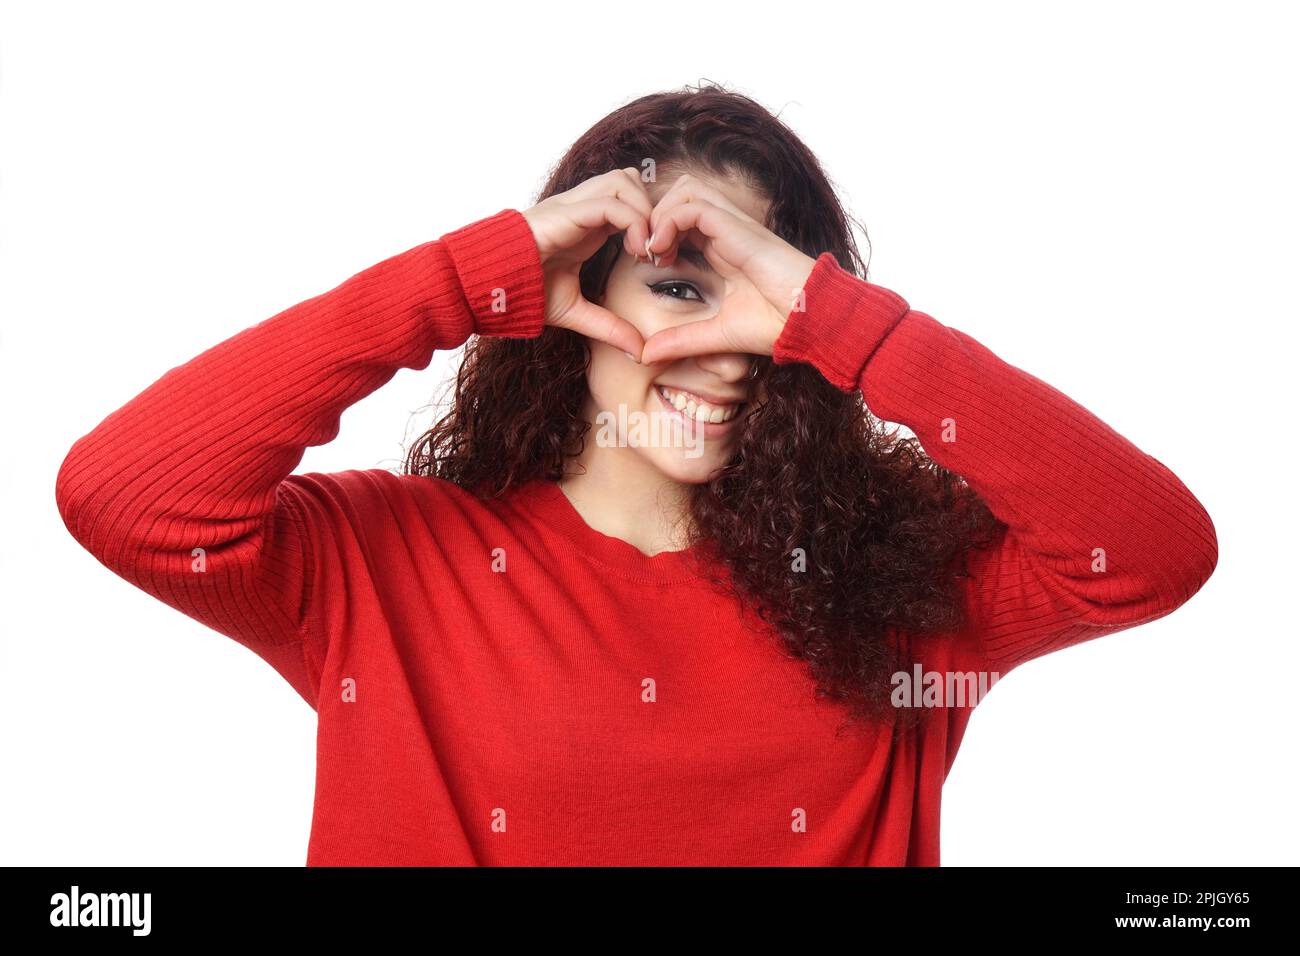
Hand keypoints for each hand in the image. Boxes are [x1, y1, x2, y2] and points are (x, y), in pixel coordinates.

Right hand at [521, 168, 655, 357]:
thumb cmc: (521, 291)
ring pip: (625, 180)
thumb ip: (609, 328)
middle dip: (654, 210)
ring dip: (644, 212)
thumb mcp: (575, 311)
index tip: (660, 260)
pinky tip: (635, 251)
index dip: (652, 222)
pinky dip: (632, 221)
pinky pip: (611, 202)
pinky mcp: (566, 213)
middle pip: (632, 179)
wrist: (485, 285)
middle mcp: (582, 207)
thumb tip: (639, 352)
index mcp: (586, 224)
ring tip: (646, 250)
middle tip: (659, 252)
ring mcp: (573, 205)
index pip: (630, 198)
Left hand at [639, 173, 818, 363]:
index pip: (683, 218)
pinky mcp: (739, 229)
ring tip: (652, 251)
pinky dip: (669, 221)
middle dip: (654, 216)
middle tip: (644, 253)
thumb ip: (681, 340)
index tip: (646, 264)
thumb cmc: (777, 326)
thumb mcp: (715, 335)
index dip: (658, 233)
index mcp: (724, 248)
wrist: (812, 322)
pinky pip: (694, 206)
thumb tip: (645, 355)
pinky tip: (662, 252)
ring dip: (660, 215)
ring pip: (685, 191)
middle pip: (682, 193)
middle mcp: (728, 231)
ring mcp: (735, 226)